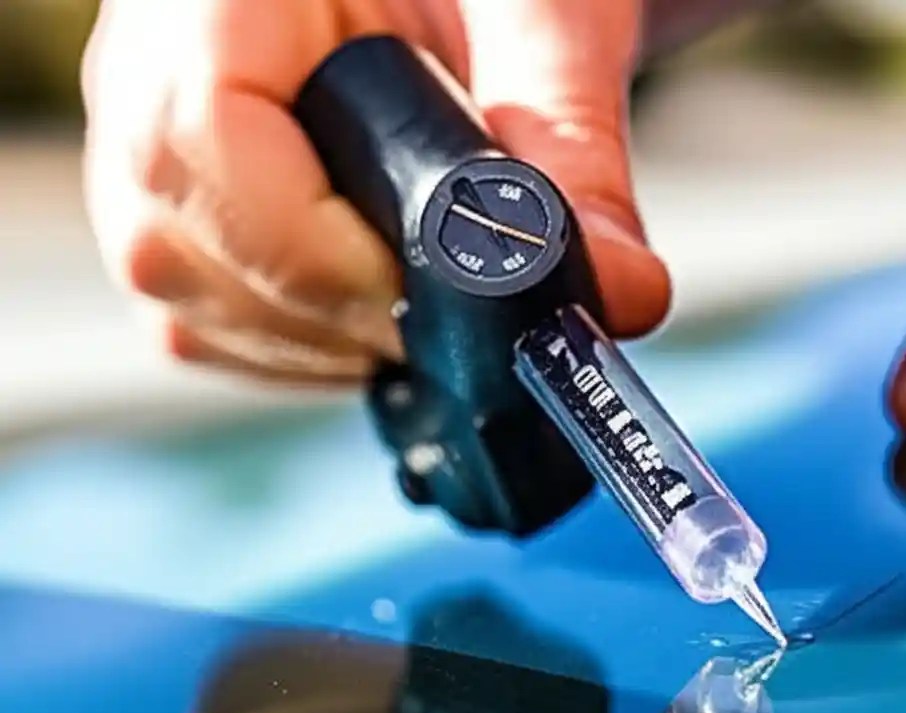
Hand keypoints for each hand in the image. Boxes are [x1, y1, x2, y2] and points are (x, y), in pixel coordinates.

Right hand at [82, 0, 669, 386]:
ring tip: (437, 312)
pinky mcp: (178, 214)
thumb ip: (576, 148)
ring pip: (184, 306)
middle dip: (337, 316)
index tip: (436, 301)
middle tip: (462, 327)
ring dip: (326, 345)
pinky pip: (205, 323)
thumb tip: (622, 294)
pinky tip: (395, 315)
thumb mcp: (548, 20)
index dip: (321, 250)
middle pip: (178, 246)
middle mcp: (148, 69)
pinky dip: (306, 349)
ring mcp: (145, 148)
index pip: (210, 134)